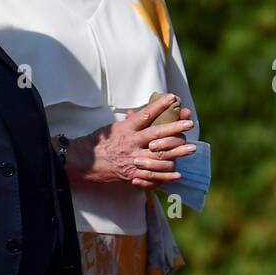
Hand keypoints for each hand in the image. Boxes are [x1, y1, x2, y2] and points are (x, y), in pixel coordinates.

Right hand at [66, 93, 195, 188]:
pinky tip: (178, 173)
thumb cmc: (100, 143)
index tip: (173, 98)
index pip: (146, 115)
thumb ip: (130, 122)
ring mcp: (133, 160)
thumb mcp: (114, 128)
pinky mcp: (132, 175)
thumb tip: (141, 112)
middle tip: (189, 123)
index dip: (160, 106)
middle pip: (157, 134)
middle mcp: (131, 143)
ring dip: (178, 152)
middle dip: (175, 128)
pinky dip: (167, 176)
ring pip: (160, 156)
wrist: (83, 162)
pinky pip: (153, 176)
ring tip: (192, 148)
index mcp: (126, 129)